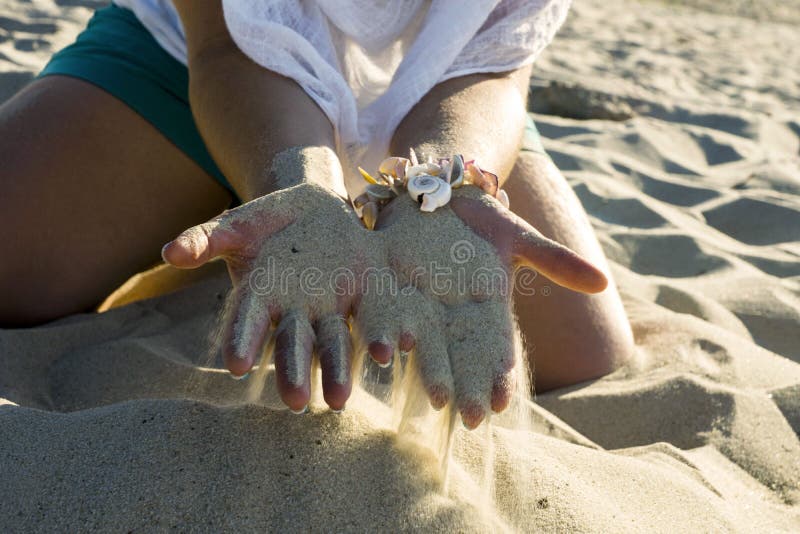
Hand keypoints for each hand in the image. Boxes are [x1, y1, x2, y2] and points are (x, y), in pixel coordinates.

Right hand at [162, 183, 368, 411]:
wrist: (317, 207)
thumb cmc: (268, 219)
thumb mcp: (238, 225)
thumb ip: (207, 238)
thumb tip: (169, 251)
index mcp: (262, 295)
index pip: (248, 323)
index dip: (242, 341)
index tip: (236, 366)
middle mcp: (296, 310)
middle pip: (293, 344)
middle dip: (293, 371)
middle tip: (295, 404)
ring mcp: (332, 306)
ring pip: (334, 342)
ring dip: (336, 370)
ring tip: (339, 401)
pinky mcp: (365, 294)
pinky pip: (373, 317)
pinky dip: (379, 336)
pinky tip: (388, 353)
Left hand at [357, 187, 606, 428]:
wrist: (437, 189)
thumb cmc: (483, 216)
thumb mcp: (520, 237)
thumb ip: (554, 262)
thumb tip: (603, 284)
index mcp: (486, 305)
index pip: (496, 347)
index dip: (499, 376)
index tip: (502, 405)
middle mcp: (453, 311)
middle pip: (462, 354)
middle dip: (467, 386)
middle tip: (470, 420)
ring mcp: (421, 299)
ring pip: (427, 340)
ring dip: (429, 368)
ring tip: (435, 398)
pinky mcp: (390, 283)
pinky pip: (389, 310)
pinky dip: (389, 329)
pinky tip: (390, 351)